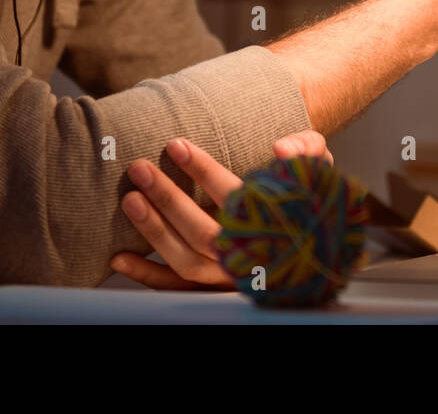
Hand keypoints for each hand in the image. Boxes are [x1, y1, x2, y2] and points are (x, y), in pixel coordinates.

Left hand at [109, 130, 333, 289]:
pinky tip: (119, 256)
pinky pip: (176, 290)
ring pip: (187, 262)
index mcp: (278, 224)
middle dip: (169, 200)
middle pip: (205, 233)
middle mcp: (253, 257)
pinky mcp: (212, 291)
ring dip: (154, 232)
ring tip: (130, 198)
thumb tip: (280, 148)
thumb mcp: (318, 168)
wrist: (313, 239)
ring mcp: (230, 279)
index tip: (176, 145)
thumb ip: (306, 150)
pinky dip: (147, 275)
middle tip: (140, 168)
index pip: (238, 198)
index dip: (205, 171)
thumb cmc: (306, 195)